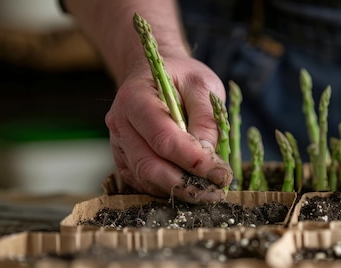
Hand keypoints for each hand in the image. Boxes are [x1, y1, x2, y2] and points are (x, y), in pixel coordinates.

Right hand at [105, 55, 232, 202]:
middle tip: (217, 192)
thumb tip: (209, 155)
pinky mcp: (124, 159)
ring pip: (145, 178)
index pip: (163, 138)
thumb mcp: (202, 85)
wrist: (154, 75)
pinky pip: (143, 182)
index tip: (221, 173)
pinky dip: (167, 189)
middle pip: (150, 164)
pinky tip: (192, 188)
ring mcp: (119, 144)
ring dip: (179, 190)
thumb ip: (206, 118)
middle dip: (186, 183)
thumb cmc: (181, 77)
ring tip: (209, 192)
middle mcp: (120, 123)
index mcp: (136, 98)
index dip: (193, 160)